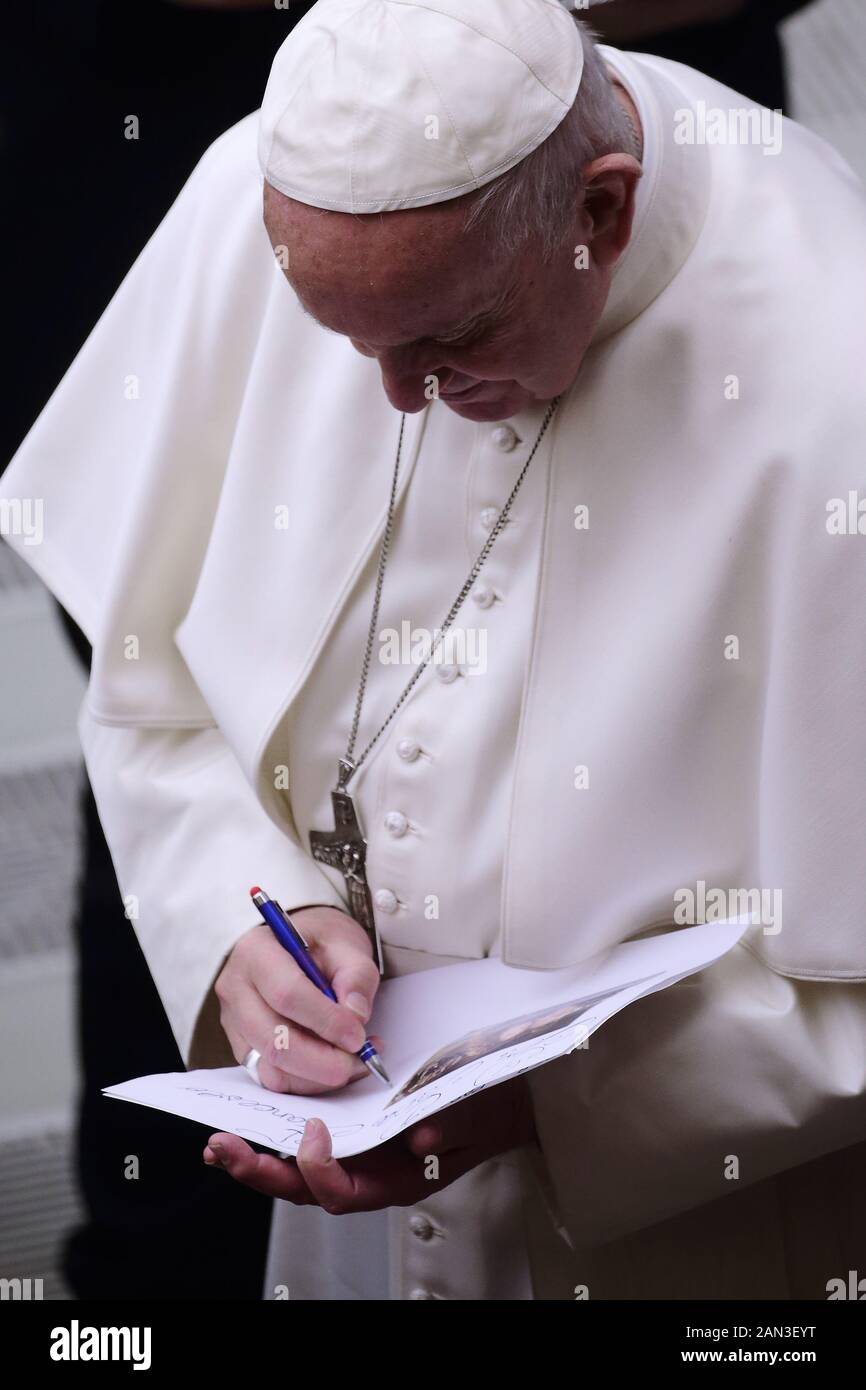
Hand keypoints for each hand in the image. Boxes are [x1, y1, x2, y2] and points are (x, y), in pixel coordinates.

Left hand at [202, 1077, 537, 1212]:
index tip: (312, 1132)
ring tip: (221, 1144)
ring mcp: (359, 1156)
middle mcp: (370, 1174)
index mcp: (396, 1180)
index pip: (344, 1193)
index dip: (320, 1171)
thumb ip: (450, 1127)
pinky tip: (255, 1119)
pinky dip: (277, 1134)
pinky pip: (308, 1144)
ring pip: (297, 1172)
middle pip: (304, 1189)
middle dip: (260, 1171)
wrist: (503, 1098)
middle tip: (224, 1148)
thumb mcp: (477, 1114)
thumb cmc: (488, 1108)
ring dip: (258, 1157)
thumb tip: (420, 1137)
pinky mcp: (353, 1131)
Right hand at [214, 906, 380, 1094]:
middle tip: (361, 1059)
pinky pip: (273, 1078)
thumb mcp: (346, 946)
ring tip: (353, 1061)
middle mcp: (236, 988)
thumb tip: (355, 1016)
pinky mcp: (243, 1048)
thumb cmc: (320, 944)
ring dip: (318, 1076)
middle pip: (274, 1041)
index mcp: (256, 951)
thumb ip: (356, 977)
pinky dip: (308, 1081)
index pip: (287, 994)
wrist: (297, 949)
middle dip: (323, 1061)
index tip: (358, 1036)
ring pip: (271, 1068)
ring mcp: (234, 1022)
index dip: (326, 1021)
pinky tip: (333, 1064)